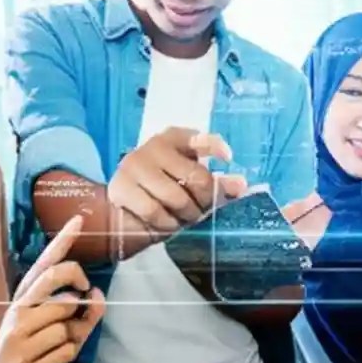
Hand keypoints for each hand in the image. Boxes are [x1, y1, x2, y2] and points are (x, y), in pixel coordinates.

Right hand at [0, 216, 105, 362]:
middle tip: (86, 289)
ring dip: (74, 335)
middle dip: (77, 278)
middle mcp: (19, 312)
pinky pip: (66, 351)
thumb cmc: (30, 347)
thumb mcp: (55, 325)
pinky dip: (67, 356)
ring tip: (57, 344)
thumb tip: (99, 295)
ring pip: (66, 322)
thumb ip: (81, 310)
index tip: (79, 220)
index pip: (45, 263)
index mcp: (24, 298)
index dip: (63, 240)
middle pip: (54, 277)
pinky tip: (50, 359)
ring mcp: (19, 337)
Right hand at [107, 127, 247, 240]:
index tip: (228, 158)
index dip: (215, 146)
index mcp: (173, 139)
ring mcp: (134, 166)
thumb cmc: (164, 193)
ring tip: (185, 217)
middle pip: (196, 177)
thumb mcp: (191, 184)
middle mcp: (153, 147)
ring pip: (177, 198)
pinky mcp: (121, 188)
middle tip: (202, 209)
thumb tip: (240, 185)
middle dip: (205, 201)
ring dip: (187, 215)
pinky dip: (166, 224)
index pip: (198, 138)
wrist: (123, 212)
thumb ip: (216, 183)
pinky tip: (167, 223)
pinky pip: (155, 212)